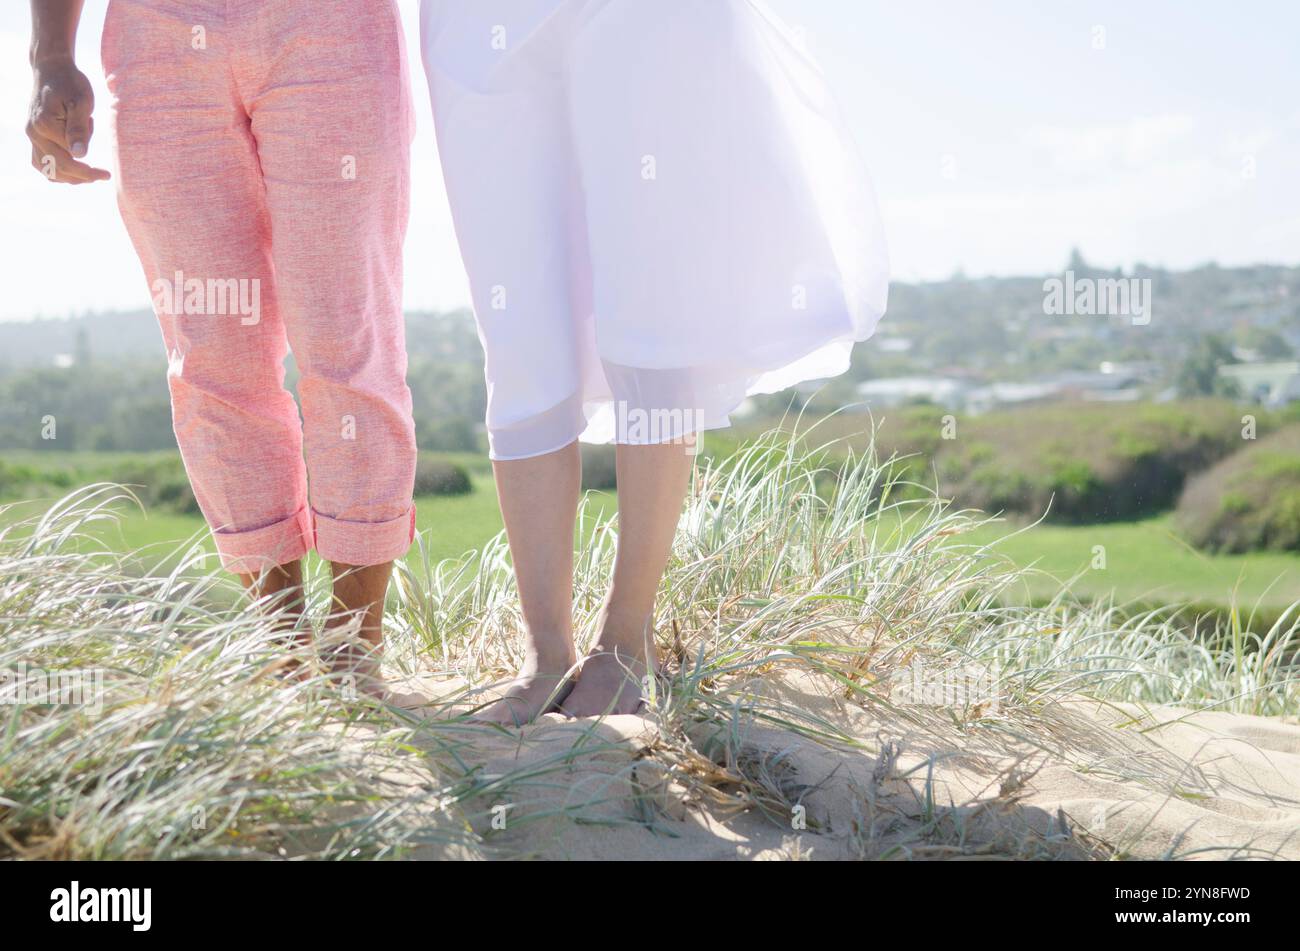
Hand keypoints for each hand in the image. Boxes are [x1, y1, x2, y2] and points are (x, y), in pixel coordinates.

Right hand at [27, 55, 109, 183]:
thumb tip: (80, 155)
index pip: (69, 160)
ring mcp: (32, 136)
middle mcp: (34, 133)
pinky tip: (76, 164)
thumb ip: (79, 128)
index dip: (89, 171)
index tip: (106, 174)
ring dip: (70, 176)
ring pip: (47, 170)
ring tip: (90, 171)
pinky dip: (58, 170)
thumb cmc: (70, 83)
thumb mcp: (82, 101)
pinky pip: (41, 163)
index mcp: (45, 126)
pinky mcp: (34, 136)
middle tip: (102, 174)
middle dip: (82, 177)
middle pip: (57, 169)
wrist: (52, 69)